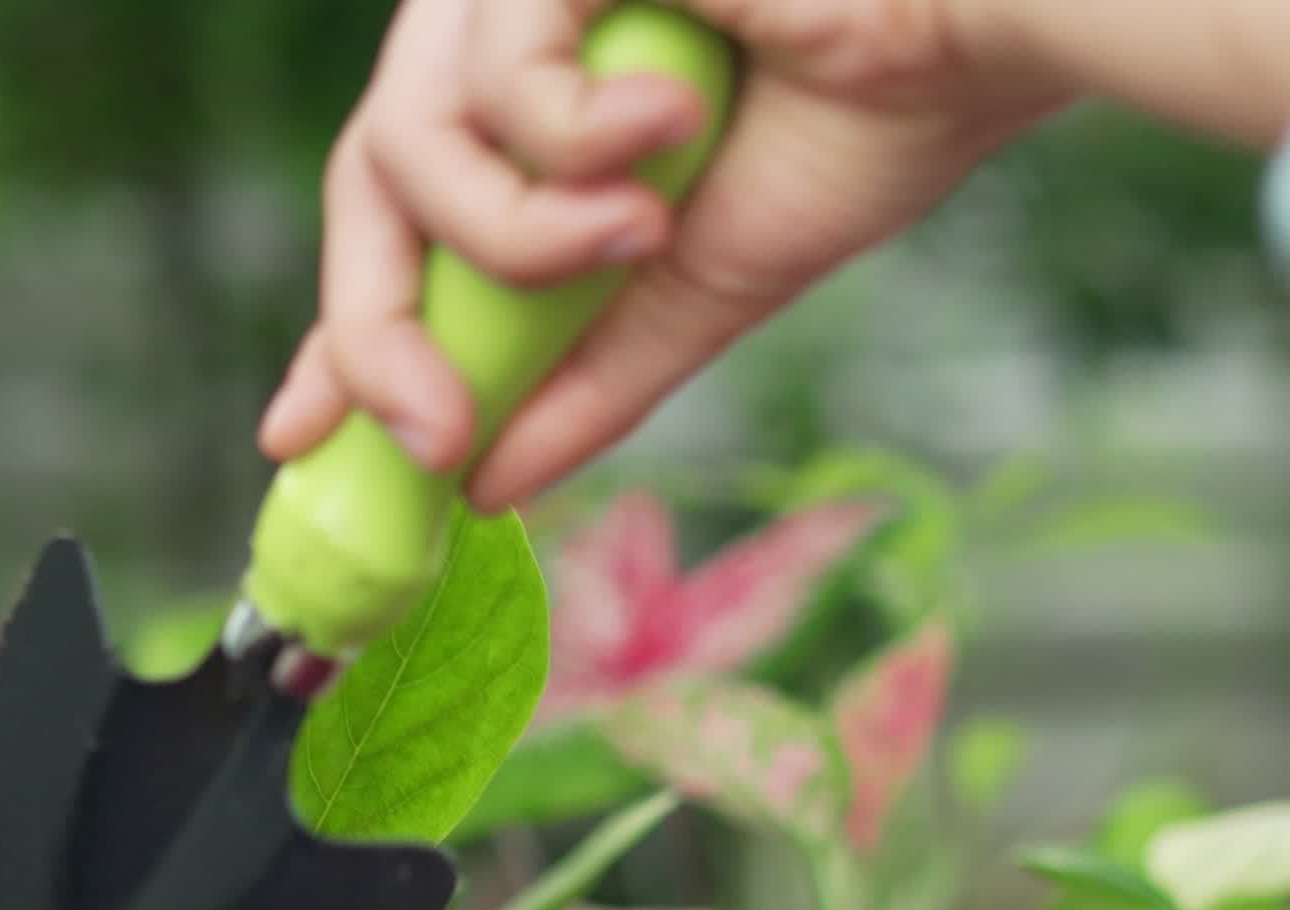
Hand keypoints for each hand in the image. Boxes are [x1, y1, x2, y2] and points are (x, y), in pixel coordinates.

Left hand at [259, 0, 1067, 510]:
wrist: (993, 22)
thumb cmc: (880, 111)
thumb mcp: (702, 279)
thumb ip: (588, 375)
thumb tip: (487, 483)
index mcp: (544, 89)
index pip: (394, 205)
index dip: (341, 324)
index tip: (296, 435)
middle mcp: (514, 19)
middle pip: (366, 177)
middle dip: (378, 329)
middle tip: (433, 435)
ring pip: (407, 140)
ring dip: (512, 234)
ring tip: (635, 234)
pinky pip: (492, 76)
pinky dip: (569, 138)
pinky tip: (674, 118)